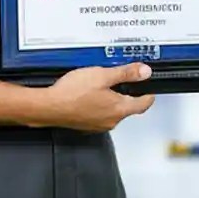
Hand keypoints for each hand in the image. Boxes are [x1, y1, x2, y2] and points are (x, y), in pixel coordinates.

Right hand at [26, 62, 155, 131]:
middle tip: (123, 79)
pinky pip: (99, 114)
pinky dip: (99, 104)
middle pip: (128, 107)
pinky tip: (89, 94)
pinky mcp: (86, 125)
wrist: (48, 106)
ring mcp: (98, 125)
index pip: (144, 104)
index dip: (149, 93)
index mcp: (119, 109)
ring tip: (101, 84)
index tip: (150, 87)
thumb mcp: (103, 75)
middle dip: (128, 93)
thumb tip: (145, 72)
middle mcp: (111, 121)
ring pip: (113, 110)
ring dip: (112, 99)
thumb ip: (126, 73)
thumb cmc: (73, 92)